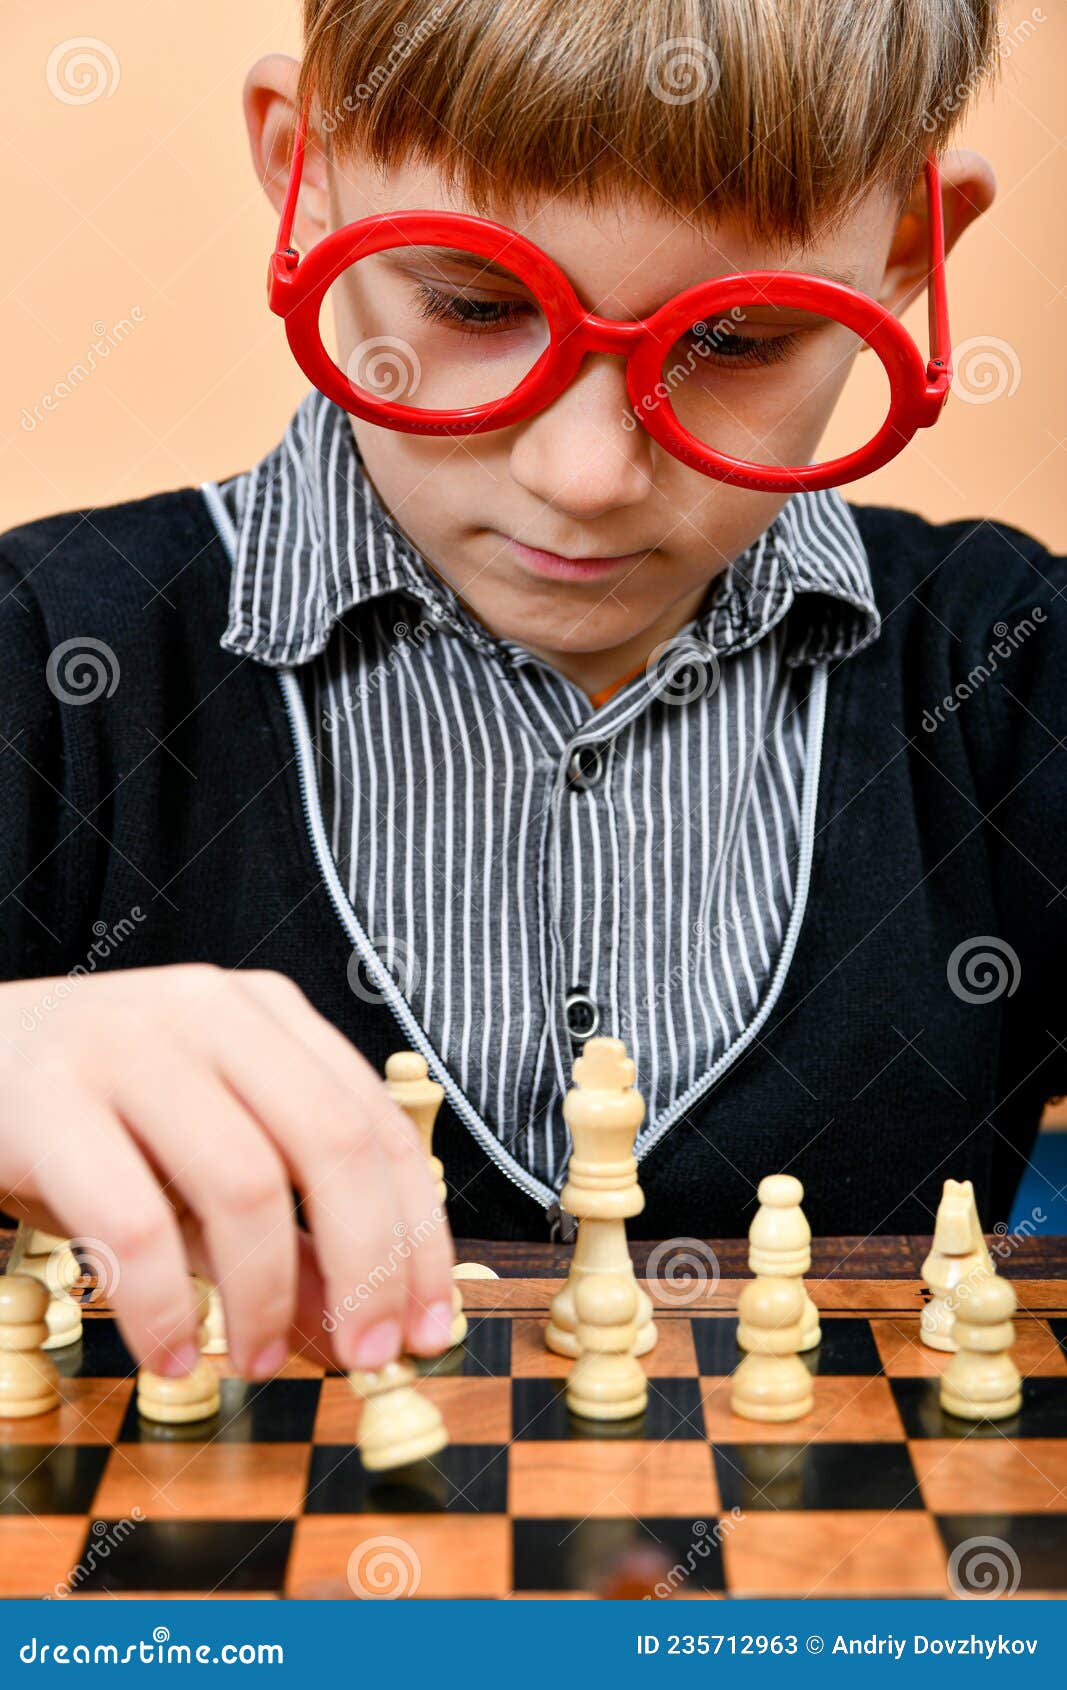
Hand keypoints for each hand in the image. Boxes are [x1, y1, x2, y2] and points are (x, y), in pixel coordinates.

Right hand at [0, 965, 455, 1377]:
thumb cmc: (90, 1121)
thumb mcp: (198, 1169)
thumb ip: (280, 1238)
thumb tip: (354, 1331)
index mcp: (267, 1014)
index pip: (376, 1123)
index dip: (420, 1235)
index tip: (430, 1329)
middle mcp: (211, 1011)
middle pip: (333, 1142)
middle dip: (369, 1265)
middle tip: (369, 1357)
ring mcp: (129, 1043)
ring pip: (243, 1181)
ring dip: (267, 1294)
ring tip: (259, 1363)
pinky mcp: (48, 1098)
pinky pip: (132, 1220)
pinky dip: (163, 1306)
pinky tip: (171, 1352)